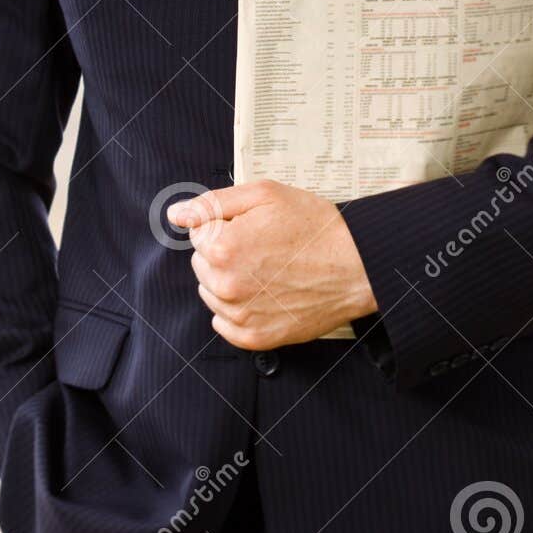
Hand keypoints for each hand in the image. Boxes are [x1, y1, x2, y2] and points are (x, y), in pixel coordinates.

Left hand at [168, 181, 377, 349]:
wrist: (357, 265)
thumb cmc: (315, 226)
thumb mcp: (267, 195)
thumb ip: (215, 202)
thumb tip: (176, 214)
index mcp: (223, 247)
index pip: (199, 233)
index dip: (226, 224)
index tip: (255, 225)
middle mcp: (225, 285)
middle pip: (202, 263)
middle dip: (225, 251)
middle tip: (264, 244)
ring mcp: (240, 315)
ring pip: (211, 292)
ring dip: (229, 279)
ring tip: (268, 268)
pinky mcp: (255, 337)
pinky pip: (224, 323)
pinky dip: (237, 309)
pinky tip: (265, 292)